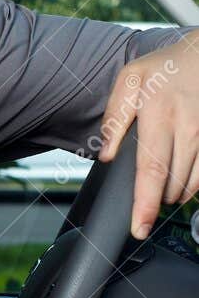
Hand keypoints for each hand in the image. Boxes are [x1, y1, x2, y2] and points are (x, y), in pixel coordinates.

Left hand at [99, 33, 198, 236]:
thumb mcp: (129, 81)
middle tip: (145, 189)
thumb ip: (114, 117)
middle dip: (155, 198)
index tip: (139, 228)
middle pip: (172, 184)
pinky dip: (191, 183)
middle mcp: (189, 129)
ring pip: (191, 185)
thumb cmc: (165, 69)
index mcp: (160, 116)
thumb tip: (106, 154)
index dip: (145, 204)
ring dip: (173, 192)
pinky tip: (181, 173)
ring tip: (162, 179)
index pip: (151, 170)